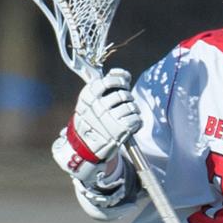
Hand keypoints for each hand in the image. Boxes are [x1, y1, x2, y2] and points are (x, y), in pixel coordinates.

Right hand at [52, 69, 139, 187]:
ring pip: (132, 106)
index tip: (122, 84)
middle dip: (127, 99)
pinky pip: (137, 119)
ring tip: (125, 117)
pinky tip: (129, 126)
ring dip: (132, 111)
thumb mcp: (91, 101)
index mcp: (88, 96)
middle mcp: (98, 106)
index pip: (109, 81)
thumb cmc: (91, 121)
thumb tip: (123, 74)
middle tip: (123, 106)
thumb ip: (106, 85)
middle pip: (123, 94)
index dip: (120, 80)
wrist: (86, 148)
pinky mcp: (121, 130)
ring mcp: (109, 118)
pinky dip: (136, 122)